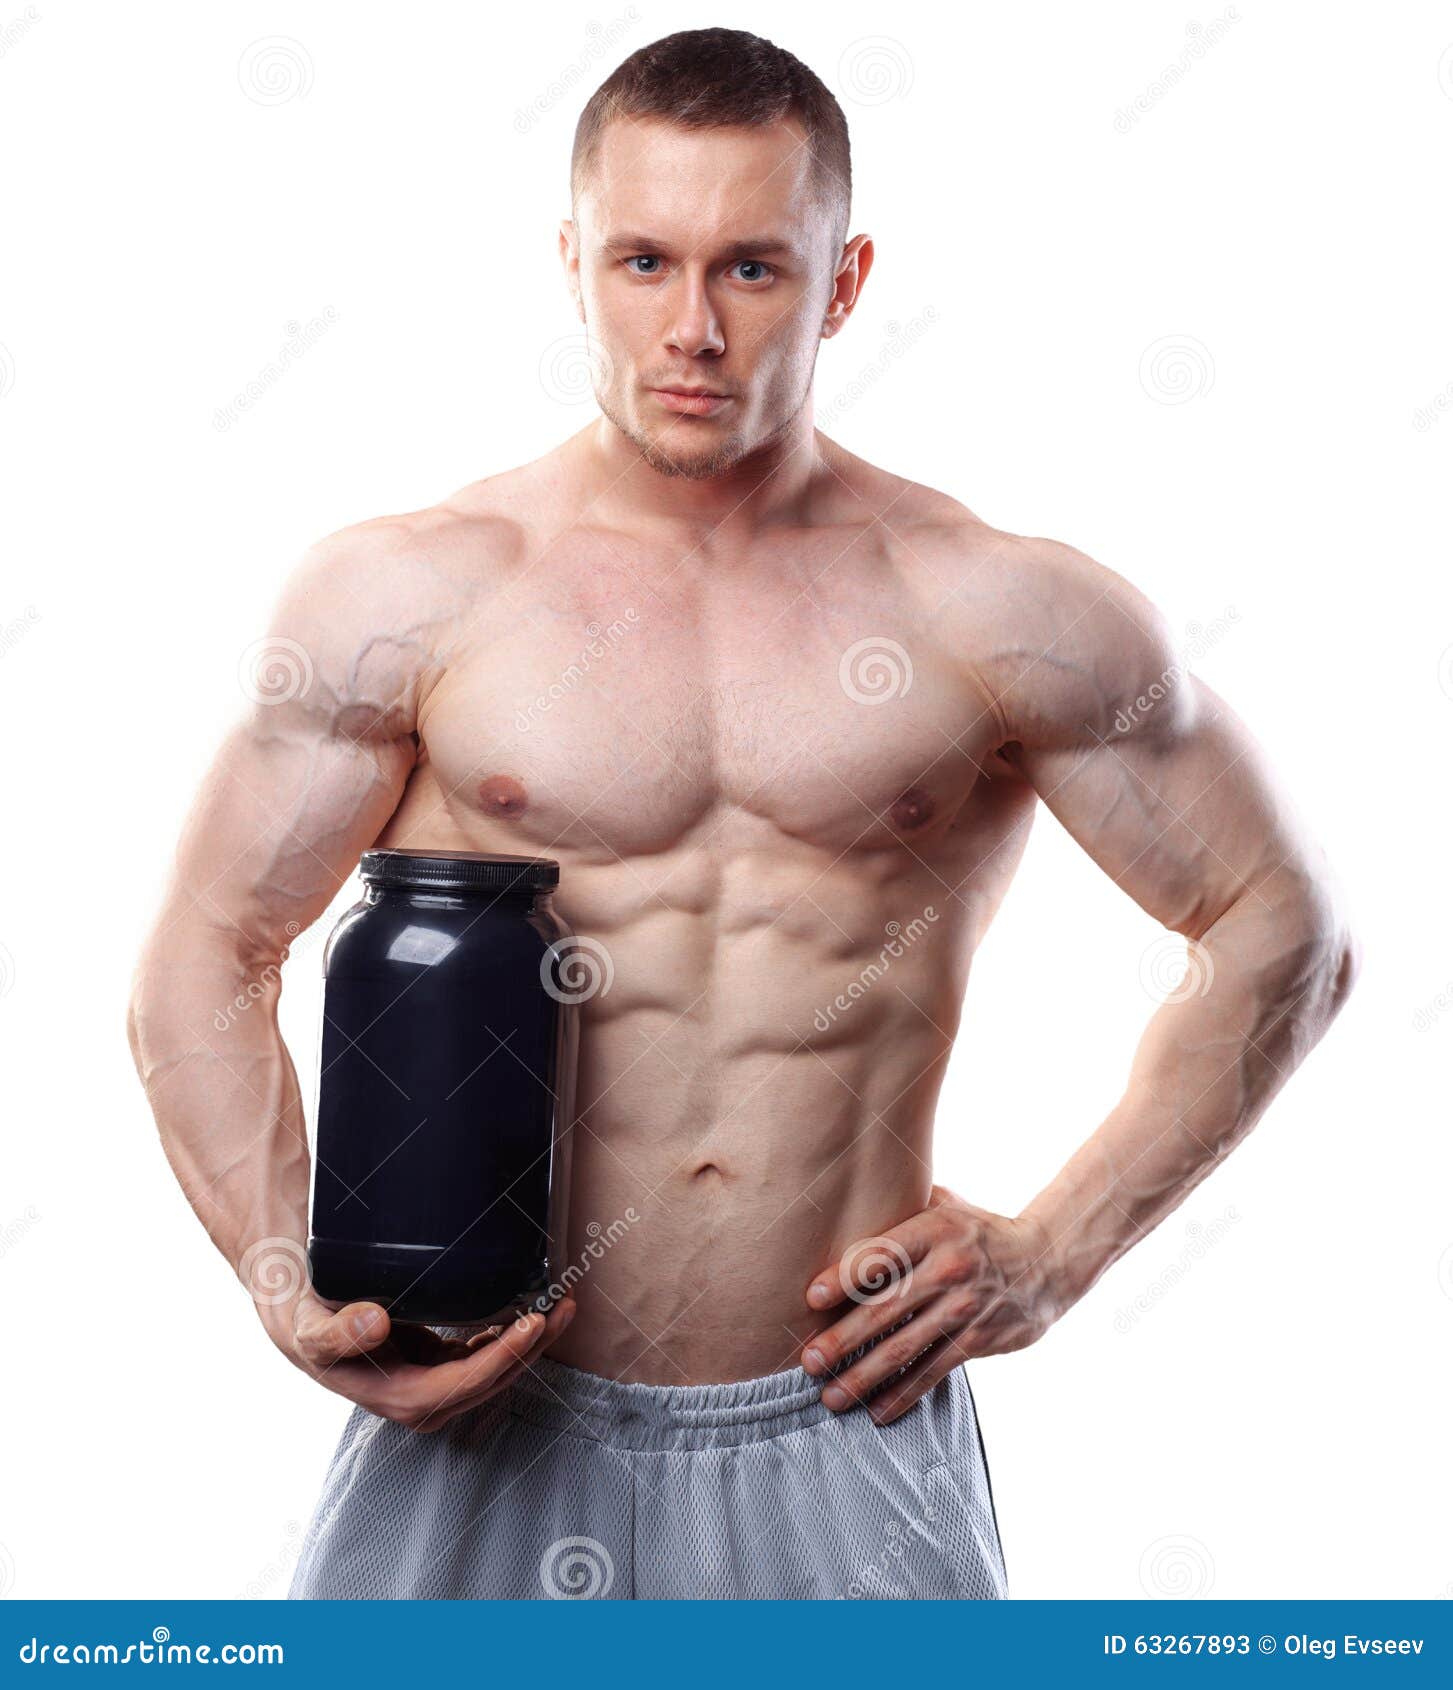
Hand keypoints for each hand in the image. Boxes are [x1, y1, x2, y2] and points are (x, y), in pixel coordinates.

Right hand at [268, 1289, 575, 1433]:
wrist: (306, 1327)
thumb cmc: (312, 1328)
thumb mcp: (314, 1330)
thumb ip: (338, 1332)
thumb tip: (374, 1323)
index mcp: (400, 1398)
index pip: (465, 1384)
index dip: (503, 1358)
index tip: (532, 1324)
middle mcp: (424, 1400)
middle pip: (492, 1379)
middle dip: (532, 1348)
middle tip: (563, 1306)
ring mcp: (437, 1385)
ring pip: (496, 1370)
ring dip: (532, 1343)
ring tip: (563, 1305)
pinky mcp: (443, 1366)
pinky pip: (488, 1356)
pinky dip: (513, 1336)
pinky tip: (533, 1311)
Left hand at [800, 1185, 1060, 1424]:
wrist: (1047, 1259)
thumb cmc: (980, 1231)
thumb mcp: (948, 1206)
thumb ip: (905, 1202)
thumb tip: (854, 1192)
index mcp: (933, 1230)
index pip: (882, 1254)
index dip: (844, 1277)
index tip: (812, 1299)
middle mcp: (947, 1269)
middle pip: (885, 1309)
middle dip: (843, 1339)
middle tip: (810, 1361)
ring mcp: (963, 1309)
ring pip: (904, 1348)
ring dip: (864, 1376)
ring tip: (831, 1396)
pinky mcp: (977, 1341)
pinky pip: (932, 1373)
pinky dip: (902, 1395)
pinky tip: (876, 1411)